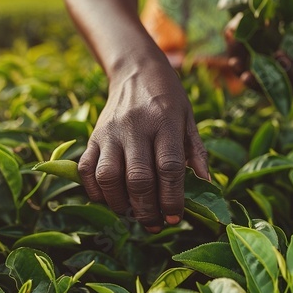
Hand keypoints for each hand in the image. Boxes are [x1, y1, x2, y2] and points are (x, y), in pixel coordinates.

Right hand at [77, 57, 210, 231]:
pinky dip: (95, 191)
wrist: (135, 69)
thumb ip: (196, 151)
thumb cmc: (168, 97)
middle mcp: (135, 127)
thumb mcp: (189, 117)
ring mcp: (110, 131)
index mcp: (165, 122)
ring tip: (132, 213)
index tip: (175, 218)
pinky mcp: (92, 135)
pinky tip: (110, 198)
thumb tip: (206, 185)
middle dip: (147, 209)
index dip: (172, 198)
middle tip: (155, 223)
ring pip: (108, 177)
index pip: (168, 168)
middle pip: (138, 178)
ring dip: (119, 204)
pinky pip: (86, 169)